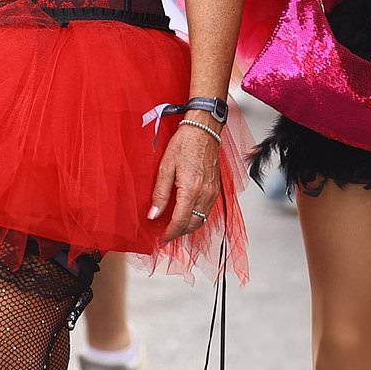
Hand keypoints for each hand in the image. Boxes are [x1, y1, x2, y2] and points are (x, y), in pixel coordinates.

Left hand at [149, 121, 222, 242]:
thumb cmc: (185, 143)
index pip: (180, 221)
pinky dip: (198, 216)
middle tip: (167, 235)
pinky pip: (208, 210)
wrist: (204, 130)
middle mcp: (205, 193)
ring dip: (189, 226)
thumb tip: (153, 214)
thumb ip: (160, 193)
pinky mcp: (216, 187)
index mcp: (191, 189)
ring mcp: (213, 191)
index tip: (162, 239)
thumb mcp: (165, 167)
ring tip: (176, 227)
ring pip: (203, 218)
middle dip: (179, 233)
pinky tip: (188, 214)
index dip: (170, 234)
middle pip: (193, 223)